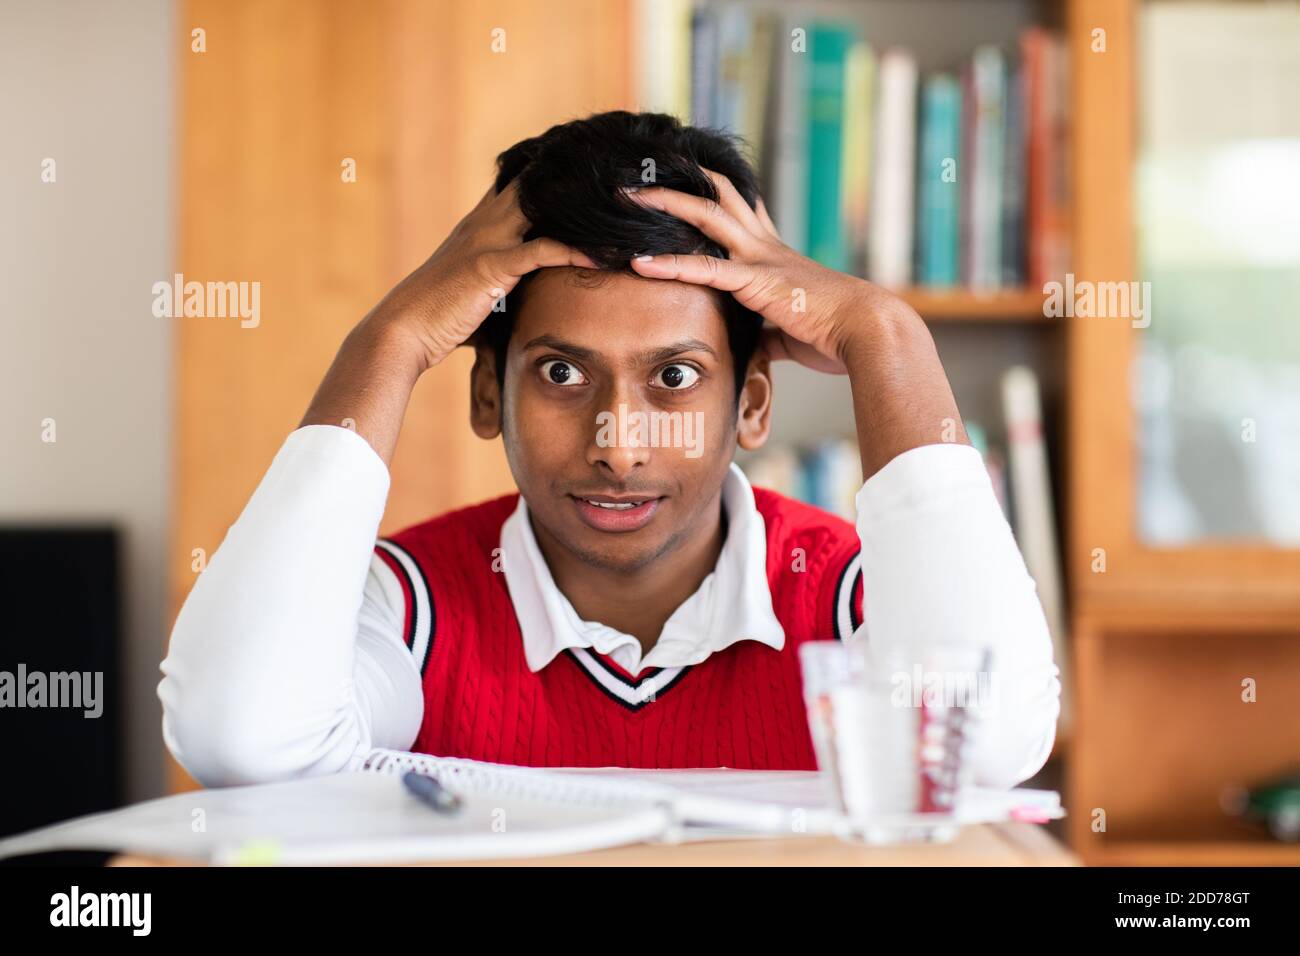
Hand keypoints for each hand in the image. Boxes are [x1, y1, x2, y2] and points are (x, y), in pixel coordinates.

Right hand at [369, 180, 595, 370]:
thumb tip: (525, 300)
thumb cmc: (438, 318)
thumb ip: (501, 283)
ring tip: (621, 209)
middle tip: (617, 180)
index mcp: (478, 225)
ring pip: (540, 207)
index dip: (551, 176)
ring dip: (581, 209)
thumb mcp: (474, 290)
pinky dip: (572, 252)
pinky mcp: (490, 266)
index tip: (588, 174)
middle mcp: (483, 223)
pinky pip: (540, 251)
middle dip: (573, 178)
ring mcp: (486, 241)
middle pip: (533, 183)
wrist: (403, 330)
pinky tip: (600, 257)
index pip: (519, 184)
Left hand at [624, 170, 916, 373]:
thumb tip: (755, 343)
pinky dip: (670, 266)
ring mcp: (759, 258)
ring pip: (705, 215)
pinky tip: (639, 262)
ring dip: (664, 204)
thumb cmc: (835, 332)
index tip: (678, 175)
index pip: (735, 208)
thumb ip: (764, 328)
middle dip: (677, 180)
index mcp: (772, 254)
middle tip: (639, 173)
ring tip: (626, 197)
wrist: (866, 330)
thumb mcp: (789, 328)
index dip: (707, 189)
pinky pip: (705, 270)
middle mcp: (763, 245)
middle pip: (715, 195)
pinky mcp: (756, 282)